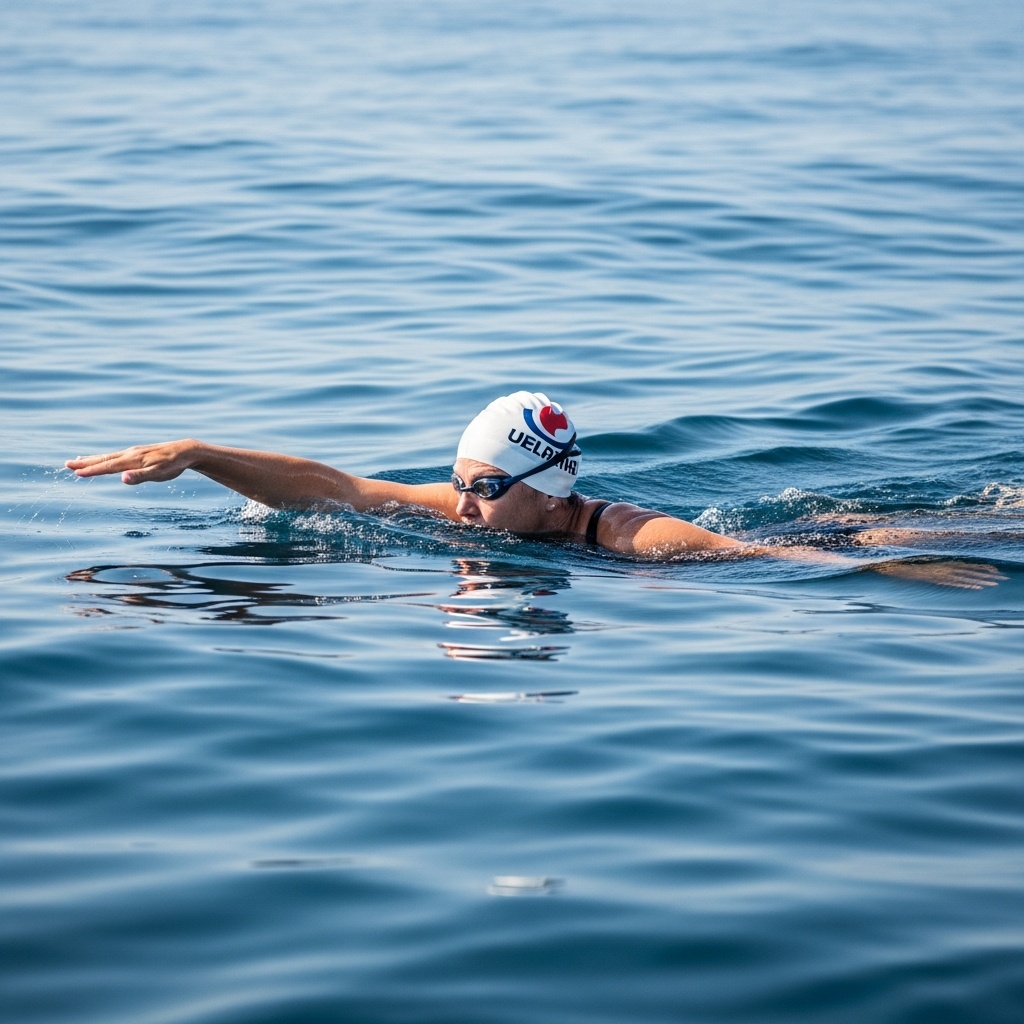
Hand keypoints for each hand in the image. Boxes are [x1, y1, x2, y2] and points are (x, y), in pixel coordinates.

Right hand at [65, 440, 198, 484]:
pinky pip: (116, 455)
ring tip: (77, 460)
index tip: (76, 473)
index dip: (92, 470)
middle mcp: (129, 454)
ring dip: (92, 459)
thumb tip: (123, 479)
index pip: (108, 467)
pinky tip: (103, 459)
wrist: (185, 451)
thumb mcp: (159, 474)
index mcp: (132, 460)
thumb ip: (140, 476)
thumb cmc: (173, 465)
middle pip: (103, 459)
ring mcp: (133, 452)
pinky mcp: (137, 453)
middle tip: (67, 465)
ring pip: (108, 456)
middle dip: (85, 463)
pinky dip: (105, 457)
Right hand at [874, 559, 1005, 589]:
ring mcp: (935, 572)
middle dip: (987, 574)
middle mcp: (939, 566)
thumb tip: (933, 576)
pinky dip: (966, 584)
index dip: (980, 567)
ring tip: (996, 583)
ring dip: (981, 579)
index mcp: (937, 564)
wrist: (880, 563)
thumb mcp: (913, 568)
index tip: (995, 570)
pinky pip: (951, 582)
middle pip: (968, 569)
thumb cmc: (894, 567)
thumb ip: (926, 571)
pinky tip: (978, 587)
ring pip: (963, 575)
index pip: (963, 565)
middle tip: (1004, 578)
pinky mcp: (930, 578)